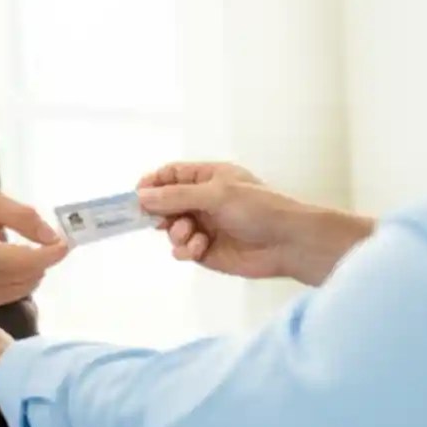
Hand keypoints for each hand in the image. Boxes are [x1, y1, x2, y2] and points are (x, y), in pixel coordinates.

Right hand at [0, 187, 68, 308]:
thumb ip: (23, 216)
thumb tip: (52, 236)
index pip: (28, 261)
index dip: (52, 252)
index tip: (66, 239)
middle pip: (31, 275)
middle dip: (44, 256)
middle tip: (42, 234)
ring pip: (27, 285)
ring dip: (34, 265)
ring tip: (18, 243)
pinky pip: (16, 291)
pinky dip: (22, 275)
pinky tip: (10, 258)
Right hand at [137, 162, 373, 285]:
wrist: (289, 243)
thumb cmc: (259, 208)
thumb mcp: (216, 194)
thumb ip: (176, 195)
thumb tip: (141, 195)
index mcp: (208, 177)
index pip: (171, 175)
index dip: (153, 183)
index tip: (136, 195)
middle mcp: (204, 200)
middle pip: (166, 203)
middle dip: (160, 212)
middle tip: (157, 220)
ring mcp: (204, 226)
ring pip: (171, 229)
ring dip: (175, 232)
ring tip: (189, 234)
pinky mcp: (207, 251)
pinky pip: (183, 249)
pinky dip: (186, 249)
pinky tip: (199, 248)